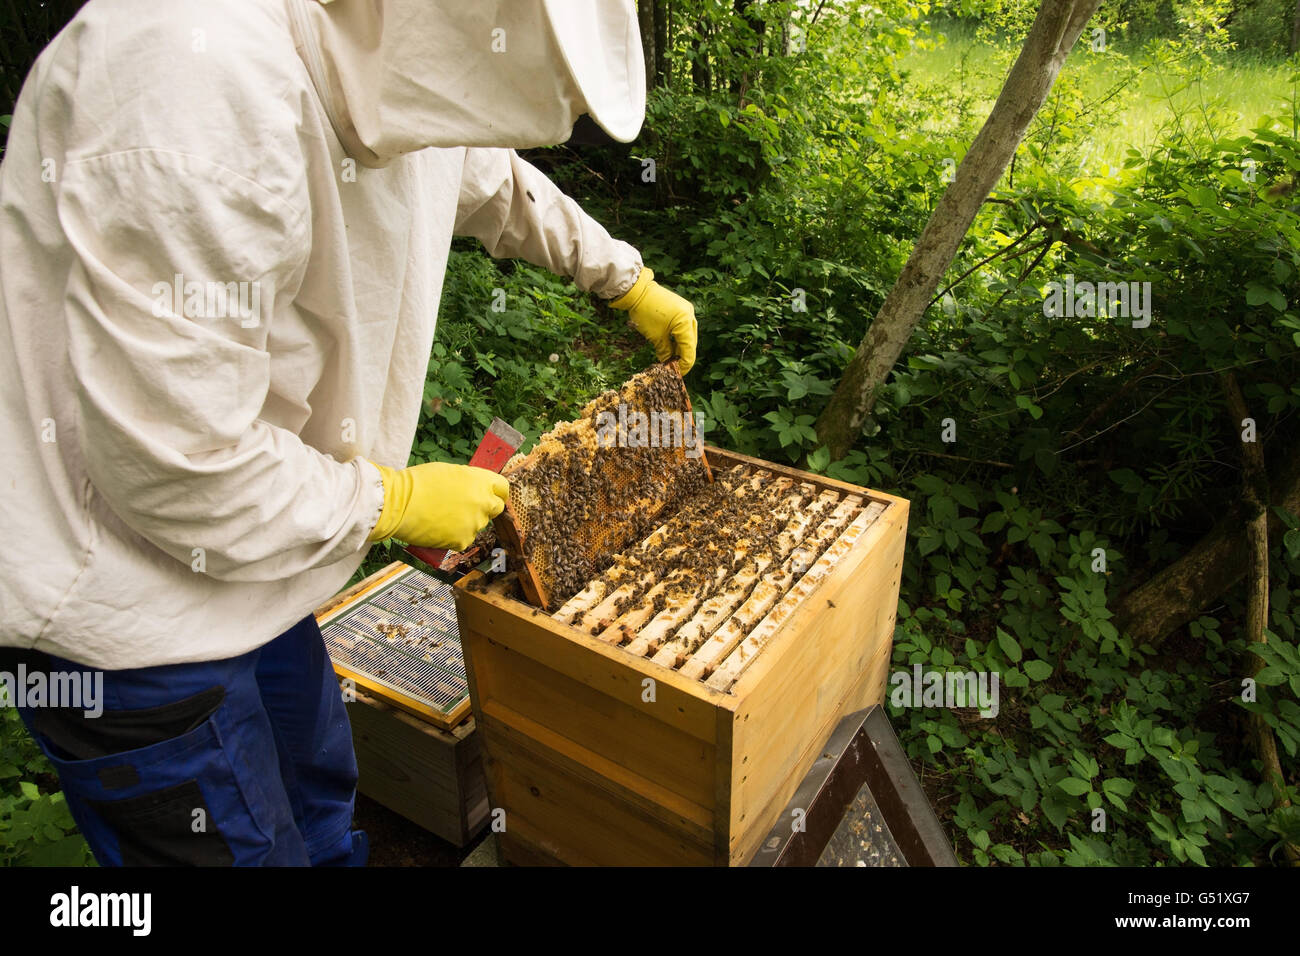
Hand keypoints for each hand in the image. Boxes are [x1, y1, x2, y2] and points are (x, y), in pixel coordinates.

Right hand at [366, 461, 508, 549]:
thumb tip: (477, 488)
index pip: (503, 488)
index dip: (496, 492)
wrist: (398, 503)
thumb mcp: (450, 472)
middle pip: (496, 508)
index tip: (490, 495)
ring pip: (478, 525)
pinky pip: (464, 539)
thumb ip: (470, 481)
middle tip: (466, 507)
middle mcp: (483, 502)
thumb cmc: (419, 483)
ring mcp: (474, 523)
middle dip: (485, 507)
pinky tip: (438, 527)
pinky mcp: (463, 541)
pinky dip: (454, 535)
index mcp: (481, 481)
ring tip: (443, 515)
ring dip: (467, 521)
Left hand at [609, 267, 697, 373]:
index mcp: (685, 322)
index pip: (689, 349)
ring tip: (673, 359)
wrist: (638, 291)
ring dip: (681, 347)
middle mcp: (690, 315)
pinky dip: (679, 337)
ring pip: (688, 335)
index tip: (678, 374)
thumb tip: (668, 364)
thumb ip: (665, 351)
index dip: (684, 364)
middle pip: (691, 342)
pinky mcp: (682, 308)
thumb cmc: (645, 312)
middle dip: (683, 356)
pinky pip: (684, 327)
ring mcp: (687, 310)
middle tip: (675, 368)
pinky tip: (672, 346)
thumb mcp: (655, 336)